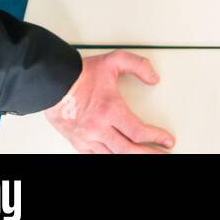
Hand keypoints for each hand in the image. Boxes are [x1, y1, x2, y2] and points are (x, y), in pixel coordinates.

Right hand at [45, 50, 174, 153]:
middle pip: (128, 150)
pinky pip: (96, 157)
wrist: (52, 83)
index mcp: (110, 109)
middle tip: (163, 155)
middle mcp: (98, 127)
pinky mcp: (78, 142)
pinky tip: (119, 157)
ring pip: (113, 156)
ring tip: (144, 157)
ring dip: (131, 158)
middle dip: (149, 154)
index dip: (156, 138)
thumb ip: (138, 65)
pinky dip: (110, 158)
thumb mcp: (114, 60)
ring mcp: (87, 137)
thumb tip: (154, 78)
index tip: (167, 140)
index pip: (138, 131)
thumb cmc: (80, 74)